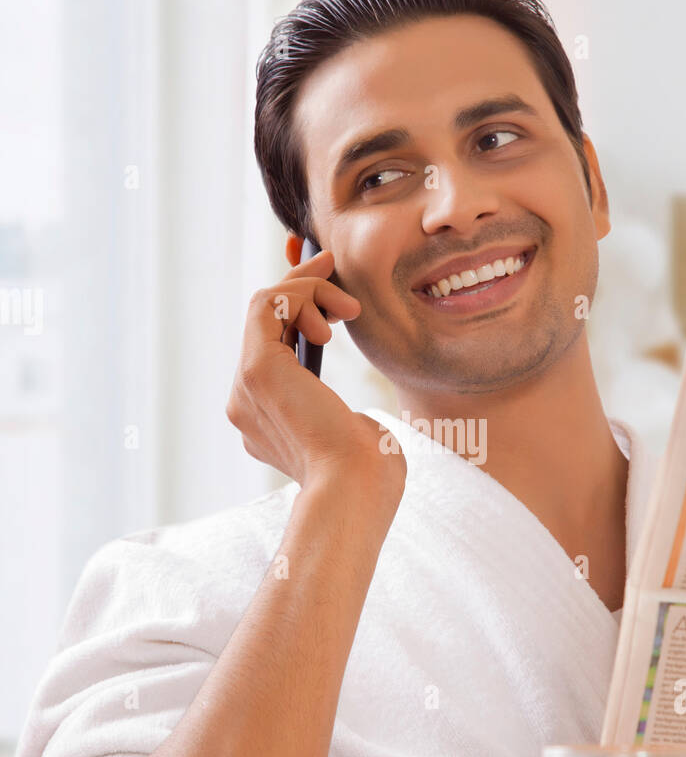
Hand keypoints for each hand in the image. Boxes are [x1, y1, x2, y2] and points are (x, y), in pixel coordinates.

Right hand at [226, 249, 405, 490]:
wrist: (356, 491)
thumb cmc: (368, 476)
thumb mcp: (354, 437)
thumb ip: (340, 417)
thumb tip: (349, 413)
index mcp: (267, 423)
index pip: (271, 351)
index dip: (295, 312)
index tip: (331, 293)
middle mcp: (246, 405)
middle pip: (262, 325)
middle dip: (299, 287)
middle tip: (331, 265)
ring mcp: (245, 388)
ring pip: (263, 309)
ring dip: (309, 291)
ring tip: (350, 311)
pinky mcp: (256, 370)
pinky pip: (268, 305)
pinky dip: (302, 294)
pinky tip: (335, 317)